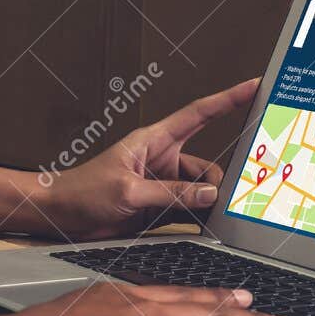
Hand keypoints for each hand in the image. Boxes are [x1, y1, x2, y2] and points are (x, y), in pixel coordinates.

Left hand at [0, 78, 259, 240]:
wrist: (60, 216)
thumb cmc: (83, 191)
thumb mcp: (128, 191)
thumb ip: (171, 194)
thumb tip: (210, 194)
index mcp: (154, 140)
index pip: (200, 114)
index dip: (229, 99)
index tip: (255, 86)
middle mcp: (163, 159)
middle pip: (207, 166)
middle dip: (218, 183)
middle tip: (227, 201)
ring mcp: (163, 184)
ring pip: (201, 191)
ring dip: (208, 205)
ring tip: (212, 220)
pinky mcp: (159, 207)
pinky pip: (190, 210)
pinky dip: (200, 219)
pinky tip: (208, 229)